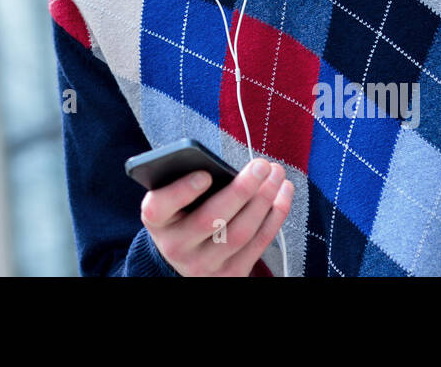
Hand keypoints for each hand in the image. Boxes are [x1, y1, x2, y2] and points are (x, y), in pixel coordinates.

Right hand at [140, 158, 293, 275]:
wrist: (188, 255)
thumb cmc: (184, 213)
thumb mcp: (174, 199)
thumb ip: (188, 181)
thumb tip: (227, 167)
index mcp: (157, 222)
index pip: (160, 208)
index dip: (182, 191)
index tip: (205, 174)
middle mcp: (176, 247)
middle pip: (210, 219)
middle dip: (241, 190)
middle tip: (261, 165)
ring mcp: (204, 265)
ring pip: (240, 233)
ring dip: (264, 200)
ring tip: (276, 174)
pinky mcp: (230, 275)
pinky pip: (258, 244)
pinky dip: (275, 216)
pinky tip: (282, 194)